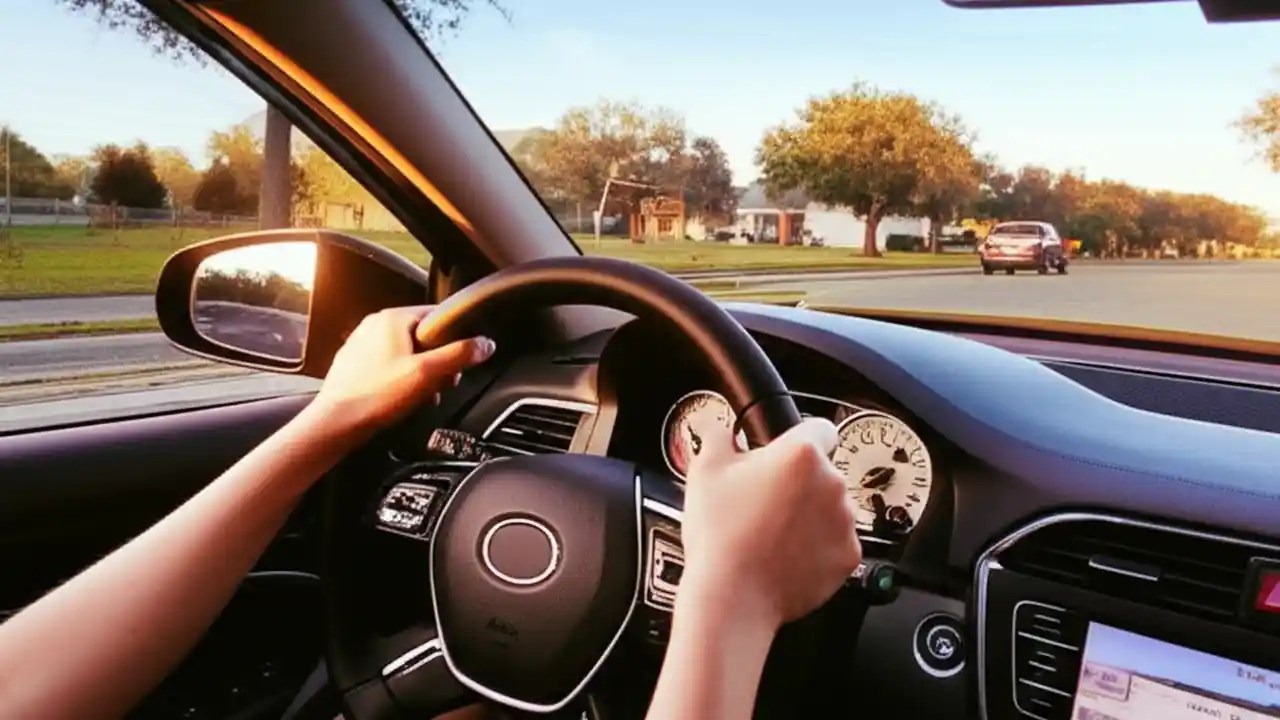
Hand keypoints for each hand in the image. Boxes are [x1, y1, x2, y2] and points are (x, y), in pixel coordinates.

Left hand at [311, 306, 495, 437]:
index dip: (455, 339)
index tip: (460, 362)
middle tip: (440, 385)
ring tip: (422, 397)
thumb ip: (459, 355)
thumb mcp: (427, 374)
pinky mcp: (355, 365)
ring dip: (421, 375)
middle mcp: (375, 324)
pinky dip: (401, 381)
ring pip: (407, 354)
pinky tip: (402, 401)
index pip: (437, 316)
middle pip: (423, 337)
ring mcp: (362, 344)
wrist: (335, 424)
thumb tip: (486, 343)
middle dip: (437, 363)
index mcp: (392, 318)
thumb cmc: (377, 396)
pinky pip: (389, 367)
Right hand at [679, 417, 860, 630]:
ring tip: (773, 533)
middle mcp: (832, 483)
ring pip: (831, 507)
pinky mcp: (848, 556)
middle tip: (765, 502)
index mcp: (801, 454)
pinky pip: (836, 542)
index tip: (785, 456)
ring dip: (810, 515)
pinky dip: (818, 547)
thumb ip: (720, 436)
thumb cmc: (720, 533)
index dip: (798, 440)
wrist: (732, 595)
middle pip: (822, 472)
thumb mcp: (705, 470)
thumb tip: (723, 429)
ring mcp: (845, 522)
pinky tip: (787, 554)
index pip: (818, 428)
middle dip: (799, 483)